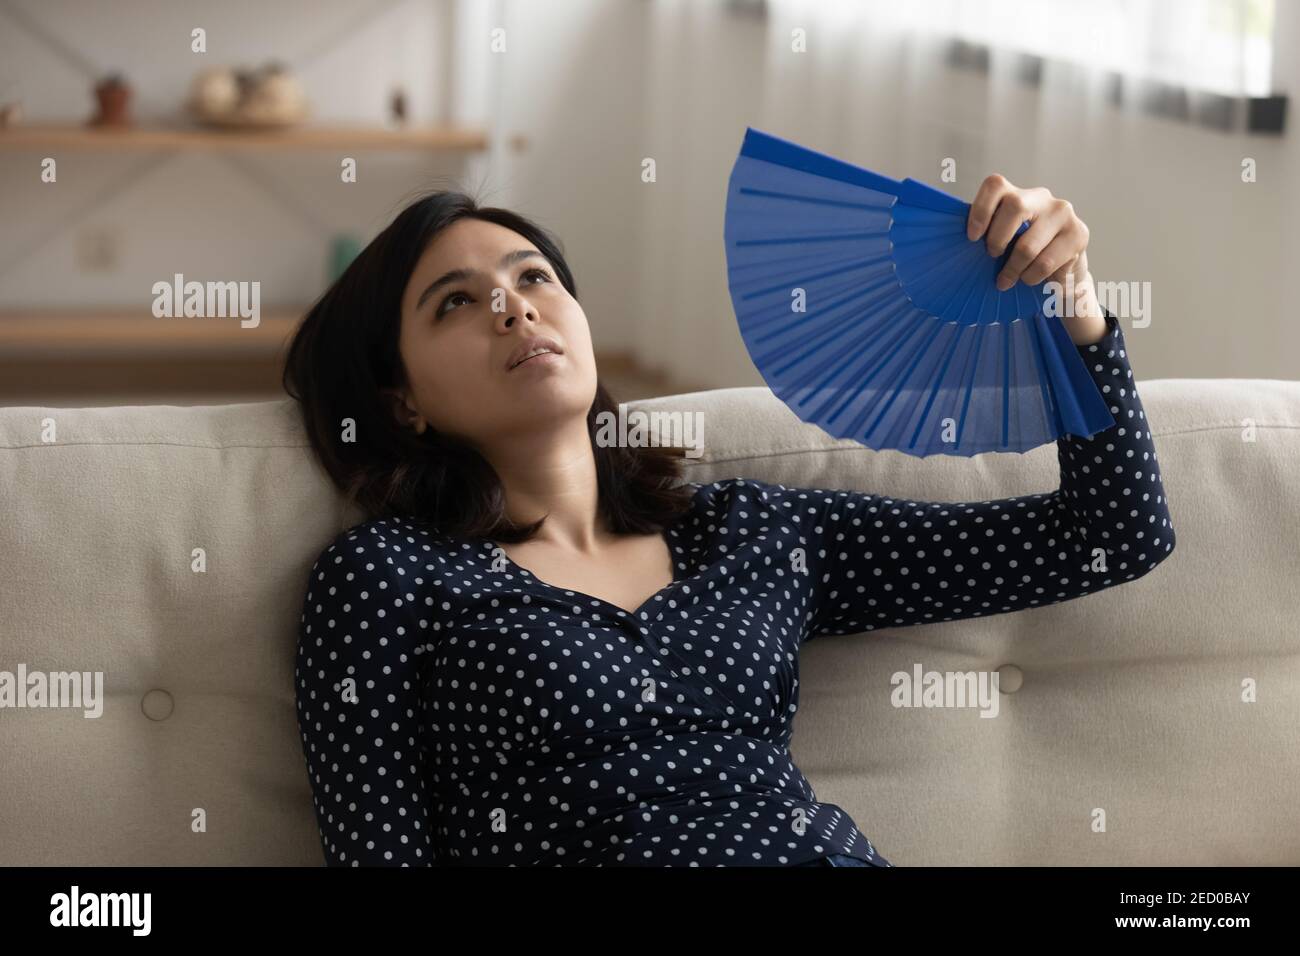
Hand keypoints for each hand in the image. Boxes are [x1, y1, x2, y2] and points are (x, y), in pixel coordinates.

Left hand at [966, 174, 1105, 344]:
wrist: (1062, 267)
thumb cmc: (1021, 253)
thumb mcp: (1002, 240)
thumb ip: (986, 236)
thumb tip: (949, 248)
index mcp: (1016, 194)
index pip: (995, 185)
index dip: (980, 209)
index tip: (971, 237)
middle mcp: (1042, 197)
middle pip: (1015, 207)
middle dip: (998, 240)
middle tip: (992, 258)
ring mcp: (1063, 213)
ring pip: (1029, 245)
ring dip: (1013, 270)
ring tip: (1008, 281)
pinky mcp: (1079, 234)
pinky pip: (1046, 263)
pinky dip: (1032, 278)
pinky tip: (1030, 280)